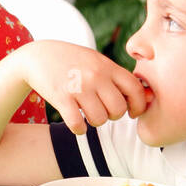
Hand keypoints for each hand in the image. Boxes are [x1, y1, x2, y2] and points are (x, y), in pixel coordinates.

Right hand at [17, 40, 147, 133]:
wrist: (38, 56)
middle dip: (113, 116)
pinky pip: (77, 124)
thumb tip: (147, 98)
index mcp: (108, 66)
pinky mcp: (61, 97)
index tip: (131, 112)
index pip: (135, 90)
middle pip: (118, 109)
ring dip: (95, 122)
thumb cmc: (73, 61)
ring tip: (88, 115)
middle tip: (103, 111)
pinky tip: (77, 124)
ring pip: (99, 120)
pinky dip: (79, 129)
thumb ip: (118, 77)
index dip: (138, 106)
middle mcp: (95, 76)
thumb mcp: (97, 61)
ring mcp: (78, 87)